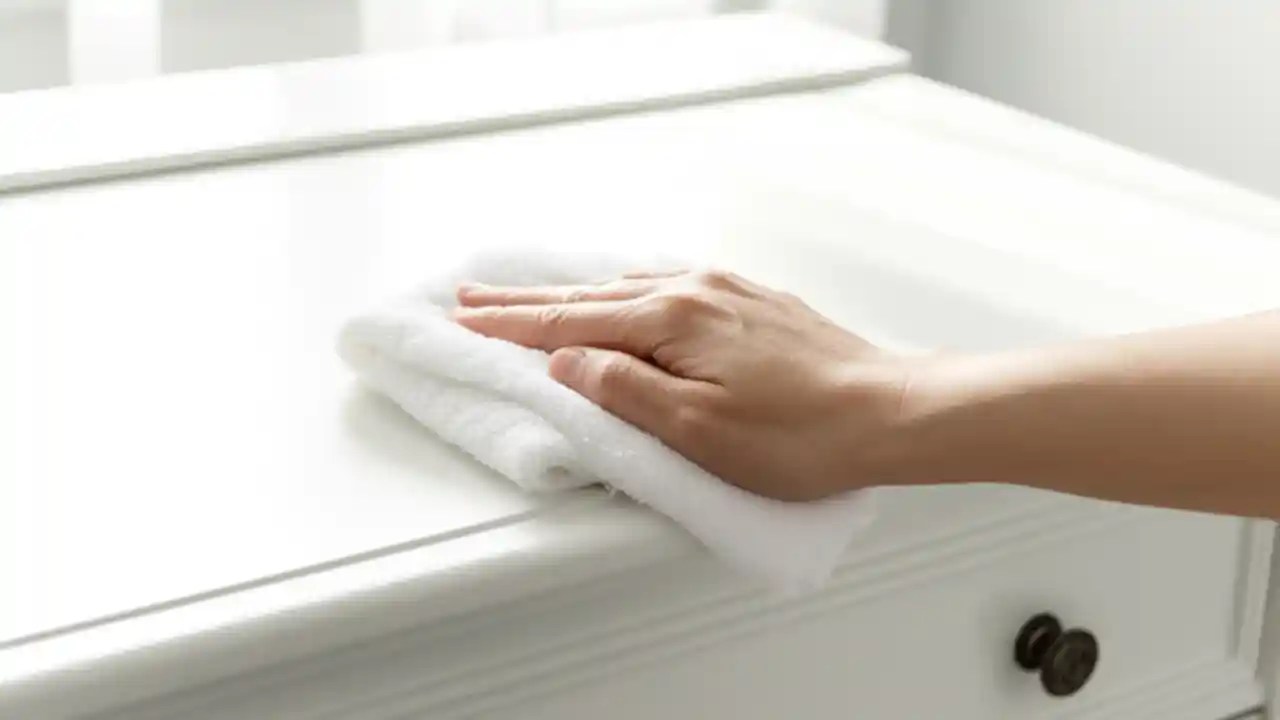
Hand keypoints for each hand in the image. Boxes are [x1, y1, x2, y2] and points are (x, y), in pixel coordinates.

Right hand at [453, 269, 910, 500]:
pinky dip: (624, 288)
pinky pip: (667, 283)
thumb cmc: (801, 435)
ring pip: (627, 285)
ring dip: (571, 291)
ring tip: (529, 294)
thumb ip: (623, 390)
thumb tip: (566, 362)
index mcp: (671, 321)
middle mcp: (693, 292)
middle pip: (589, 294)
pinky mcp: (751, 301)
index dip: (512, 325)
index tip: (464, 318)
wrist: (891, 410)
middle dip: (525, 298)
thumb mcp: (697, 430)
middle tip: (472, 292)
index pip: (569, 323)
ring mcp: (725, 291)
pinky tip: (622, 291)